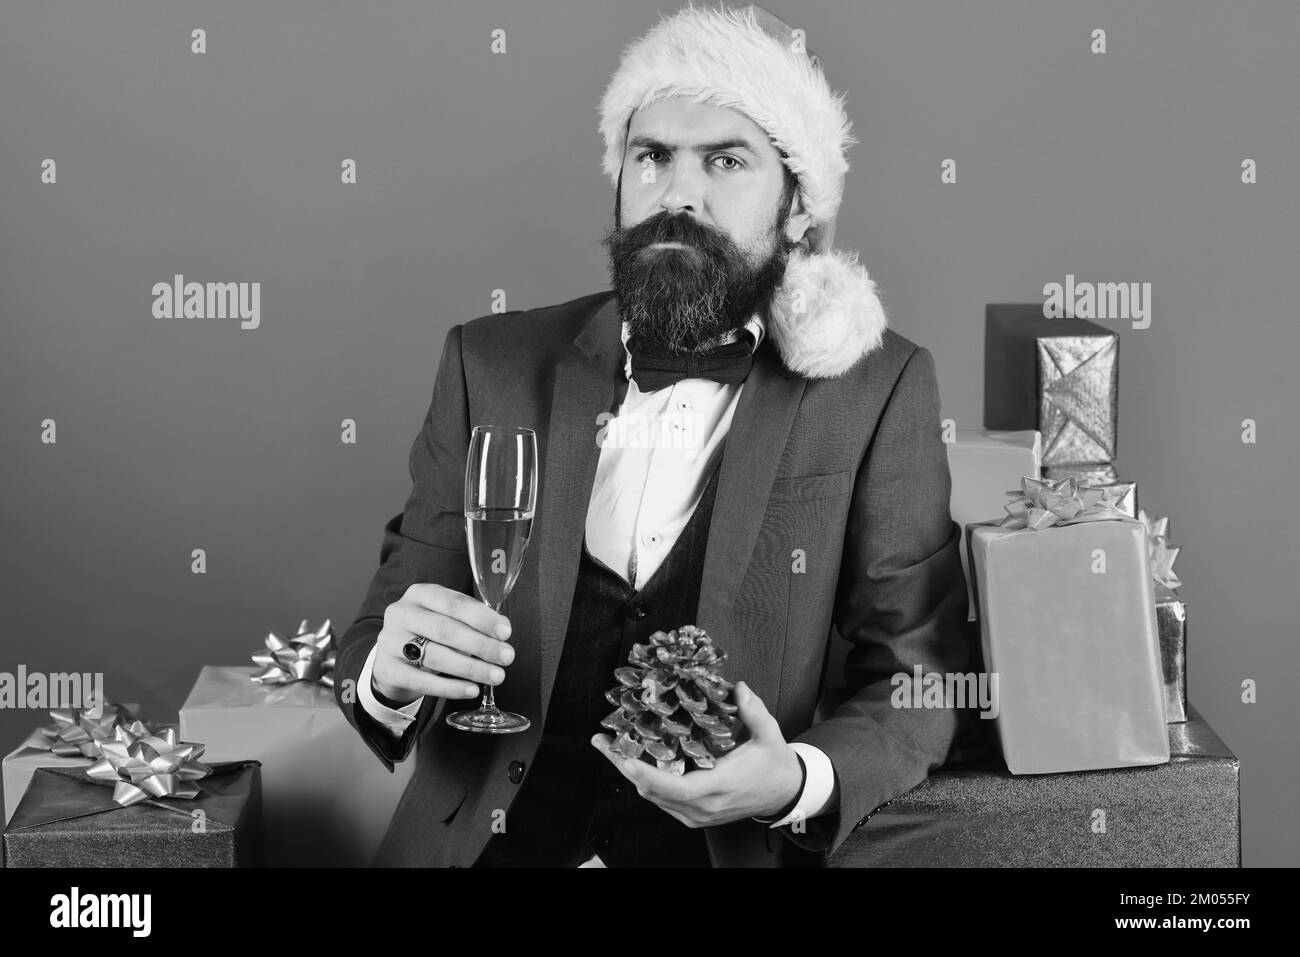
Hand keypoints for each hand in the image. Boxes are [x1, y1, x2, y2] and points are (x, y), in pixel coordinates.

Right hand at [372, 583, 513, 704]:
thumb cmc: (428, 633)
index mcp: (420, 594)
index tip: (506, 632)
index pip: (454, 603)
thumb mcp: (444, 618)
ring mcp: (390, 641)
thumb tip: (501, 633)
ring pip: (435, 656)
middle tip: (506, 657)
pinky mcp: (387, 669)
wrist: (391, 658)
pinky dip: (450, 687)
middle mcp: (401, 613)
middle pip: (445, 630)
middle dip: (481, 644)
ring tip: (496, 676)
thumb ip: (470, 621)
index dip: (482, 618)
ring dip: (470, 668)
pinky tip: (471, 690)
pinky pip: (422, 681)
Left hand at [590, 681, 802, 827]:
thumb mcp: (769, 734)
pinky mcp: (693, 815)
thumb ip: (752, 711)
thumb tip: (737, 687)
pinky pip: (662, 800)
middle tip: (602, 742)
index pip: (677, 788)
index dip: (648, 776)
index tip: (625, 760)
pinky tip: (632, 760)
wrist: (784, 793)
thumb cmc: (774, 765)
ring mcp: (697, 814)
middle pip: (654, 792)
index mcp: (721, 786)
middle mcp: (704, 806)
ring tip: (610, 747)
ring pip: (654, 797)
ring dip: (630, 773)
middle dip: (624, 767)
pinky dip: (645, 781)